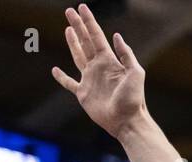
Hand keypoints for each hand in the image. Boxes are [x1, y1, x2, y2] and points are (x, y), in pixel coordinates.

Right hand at [51, 4, 145, 138]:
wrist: (126, 121)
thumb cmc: (133, 99)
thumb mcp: (136, 73)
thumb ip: (126, 54)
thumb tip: (116, 35)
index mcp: (109, 60)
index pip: (96, 36)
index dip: (89, 21)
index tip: (81, 7)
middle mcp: (98, 67)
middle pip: (85, 41)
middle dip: (78, 26)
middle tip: (69, 11)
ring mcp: (89, 80)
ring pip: (78, 56)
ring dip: (72, 43)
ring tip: (68, 29)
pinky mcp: (83, 94)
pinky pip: (69, 83)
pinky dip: (62, 77)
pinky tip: (55, 71)